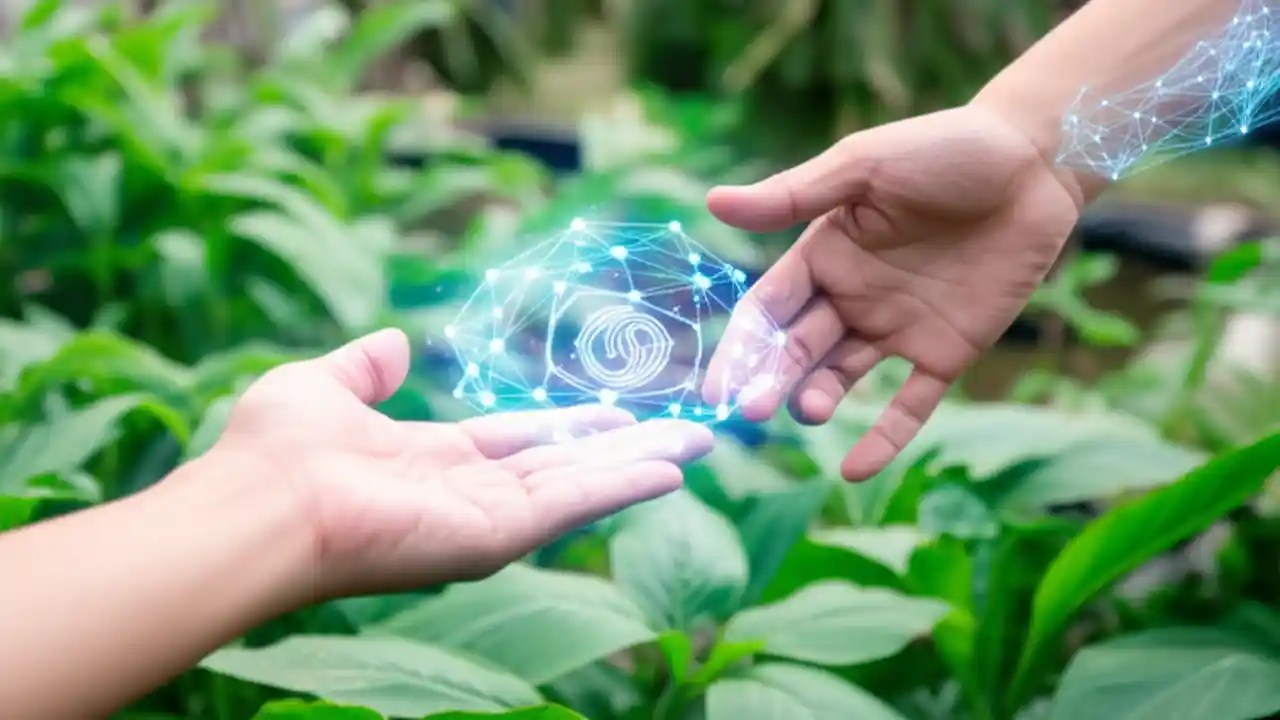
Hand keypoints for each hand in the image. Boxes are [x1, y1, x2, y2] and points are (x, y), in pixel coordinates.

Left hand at [209, 328, 713, 597]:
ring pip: (583, 484)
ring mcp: (487, 517)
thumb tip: (391, 342)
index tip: (618, 414)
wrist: (261, 503)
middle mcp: (469, 493)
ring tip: (700, 443)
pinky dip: (625, 484)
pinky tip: (671, 468)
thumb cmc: (276, 450)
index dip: (571, 427)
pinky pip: (574, 502)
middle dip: (627, 449)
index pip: (520, 442)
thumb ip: (364, 367)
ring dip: (642, 464)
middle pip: (567, 466)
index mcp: (433, 461)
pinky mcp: (497, 534)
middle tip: (686, 430)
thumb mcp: (323, 385)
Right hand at [703, 103, 1083, 481]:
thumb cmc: (946, 149)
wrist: (1035, 162)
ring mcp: (897, 327)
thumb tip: (712, 204)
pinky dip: (884, 437)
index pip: (767, 311)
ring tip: (809, 411)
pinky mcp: (946, 351)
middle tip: (753, 411)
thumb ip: (794, 195)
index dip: (741, 349)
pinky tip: (855, 469)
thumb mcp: (864, 166)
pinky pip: (909, 403)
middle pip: (796, 350)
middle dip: (771, 381)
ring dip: (819, 399)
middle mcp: (852, 297)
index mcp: (823, 255)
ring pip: (842, 376)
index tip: (718, 388)